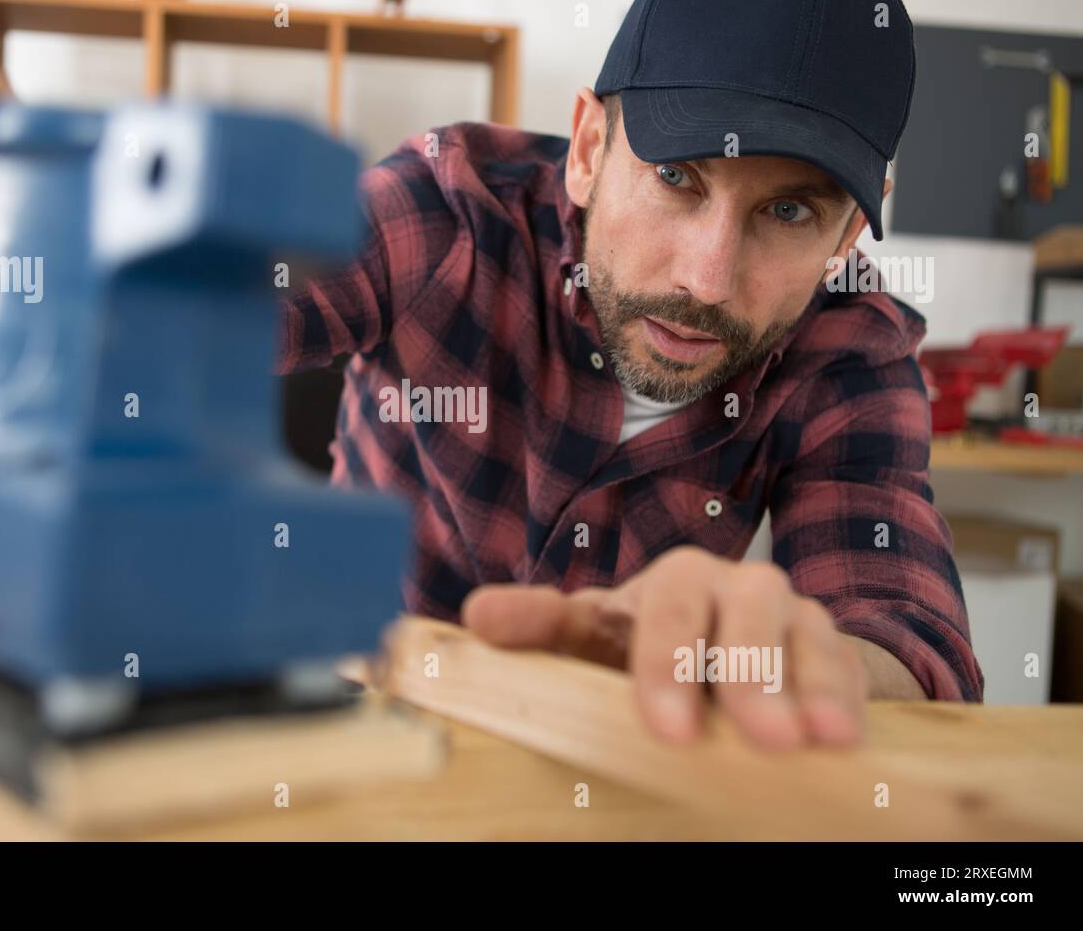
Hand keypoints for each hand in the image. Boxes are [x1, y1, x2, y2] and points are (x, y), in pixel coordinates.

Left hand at [462, 546, 872, 748]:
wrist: (730, 649)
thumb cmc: (648, 649)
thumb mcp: (593, 639)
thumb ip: (540, 627)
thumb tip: (473, 618)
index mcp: (670, 583)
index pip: (664, 606)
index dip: (665, 663)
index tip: (665, 730)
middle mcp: (733, 586)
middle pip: (745, 608)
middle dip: (747, 672)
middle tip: (756, 738)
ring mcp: (790, 615)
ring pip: (804, 630)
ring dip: (806, 684)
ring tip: (812, 739)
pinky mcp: (835, 650)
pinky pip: (848, 663)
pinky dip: (847, 697)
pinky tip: (844, 736)